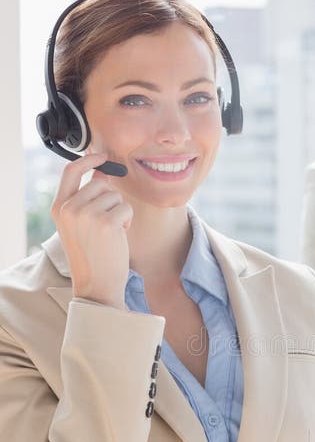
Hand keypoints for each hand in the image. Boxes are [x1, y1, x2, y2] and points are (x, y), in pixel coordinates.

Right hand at [51, 153, 132, 309]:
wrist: (96, 285)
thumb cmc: (92, 256)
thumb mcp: (80, 225)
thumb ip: (86, 199)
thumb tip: (103, 172)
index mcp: (59, 208)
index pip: (71, 171)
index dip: (88, 160)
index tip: (102, 156)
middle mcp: (69, 209)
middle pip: (100, 184)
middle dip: (111, 200)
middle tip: (107, 224)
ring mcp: (87, 215)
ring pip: (115, 196)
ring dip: (120, 213)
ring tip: (111, 234)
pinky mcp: (106, 223)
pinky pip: (126, 208)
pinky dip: (127, 222)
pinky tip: (118, 238)